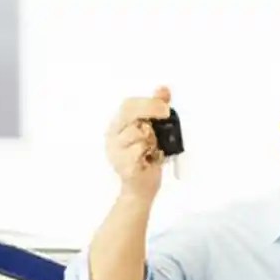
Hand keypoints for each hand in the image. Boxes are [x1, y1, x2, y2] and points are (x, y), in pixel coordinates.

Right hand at [106, 86, 170, 200]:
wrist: (140, 190)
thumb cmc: (146, 159)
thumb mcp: (153, 131)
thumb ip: (156, 109)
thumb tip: (163, 89)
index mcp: (118, 126)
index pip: (128, 105)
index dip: (147, 102)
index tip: (165, 104)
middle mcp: (113, 137)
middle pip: (129, 113)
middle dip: (150, 110)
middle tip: (165, 113)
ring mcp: (116, 152)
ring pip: (138, 132)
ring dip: (152, 138)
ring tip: (153, 148)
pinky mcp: (124, 166)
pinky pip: (140, 150)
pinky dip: (151, 153)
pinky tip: (150, 159)